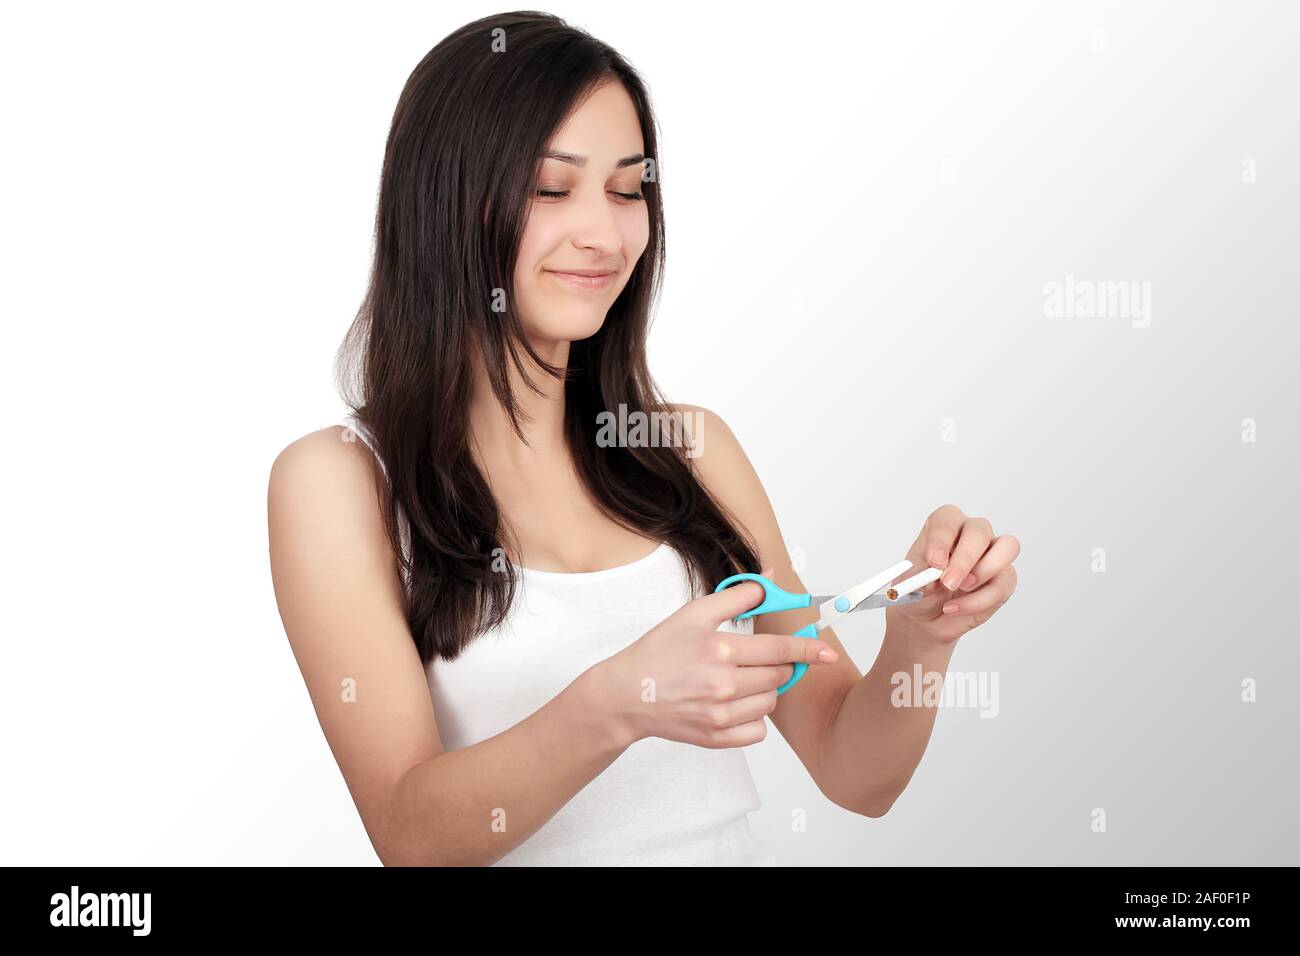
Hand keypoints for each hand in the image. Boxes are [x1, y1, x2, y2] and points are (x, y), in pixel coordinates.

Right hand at [597, 572, 839, 747]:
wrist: (628, 694)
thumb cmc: (659, 651)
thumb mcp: (694, 614)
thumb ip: (737, 596)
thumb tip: (771, 580)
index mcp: (720, 650)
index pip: (779, 649)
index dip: (807, 649)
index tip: (827, 651)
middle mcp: (723, 684)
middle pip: (778, 676)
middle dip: (776, 665)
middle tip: (755, 659)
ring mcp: (720, 715)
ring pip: (770, 702)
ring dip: (764, 690)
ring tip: (737, 680)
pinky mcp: (716, 738)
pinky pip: (757, 730)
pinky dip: (752, 717)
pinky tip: (733, 704)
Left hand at [886, 504, 1019, 648]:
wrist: (926, 617)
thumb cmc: (919, 591)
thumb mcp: (910, 583)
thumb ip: (922, 576)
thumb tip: (936, 576)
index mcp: (944, 526)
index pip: (948, 519)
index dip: (941, 539)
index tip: (935, 563)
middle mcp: (970, 534)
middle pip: (980, 530)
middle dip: (965, 558)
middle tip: (949, 582)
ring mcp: (991, 554)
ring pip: (1007, 546)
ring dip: (985, 570)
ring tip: (962, 588)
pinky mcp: (1003, 578)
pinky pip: (1004, 582)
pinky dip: (980, 600)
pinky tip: (957, 608)